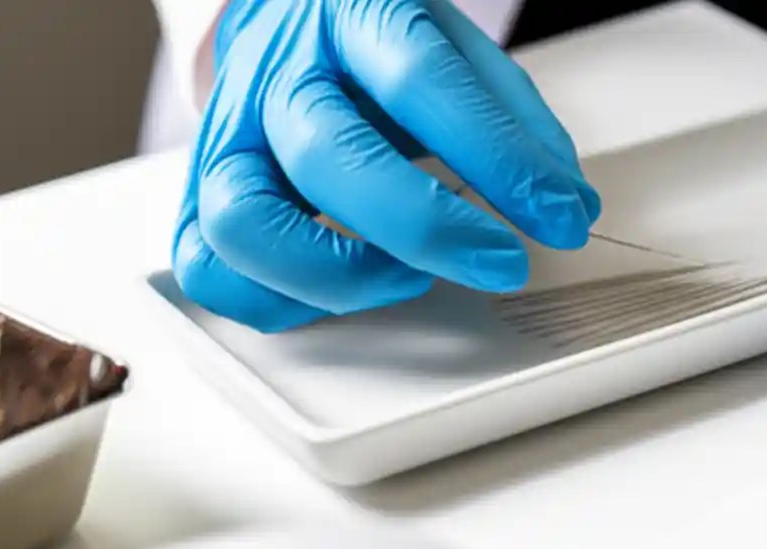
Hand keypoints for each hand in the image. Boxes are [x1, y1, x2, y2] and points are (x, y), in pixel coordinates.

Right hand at [172, 0, 599, 330]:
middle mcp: (277, 77)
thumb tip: (567, 206)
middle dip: (429, 228)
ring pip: (244, 223)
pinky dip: (276, 301)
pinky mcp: (199, 195)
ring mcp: (227, 140)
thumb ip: (515, 121)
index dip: (500, 162)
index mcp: (350, 17)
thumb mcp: (457, 47)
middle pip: (330, 158)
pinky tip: (344, 293)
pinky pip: (208, 269)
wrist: (281, 14)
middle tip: (505, 264)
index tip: (560, 219)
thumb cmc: (376, 45)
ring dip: (337, 275)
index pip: (421, 84)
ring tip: (410, 279)